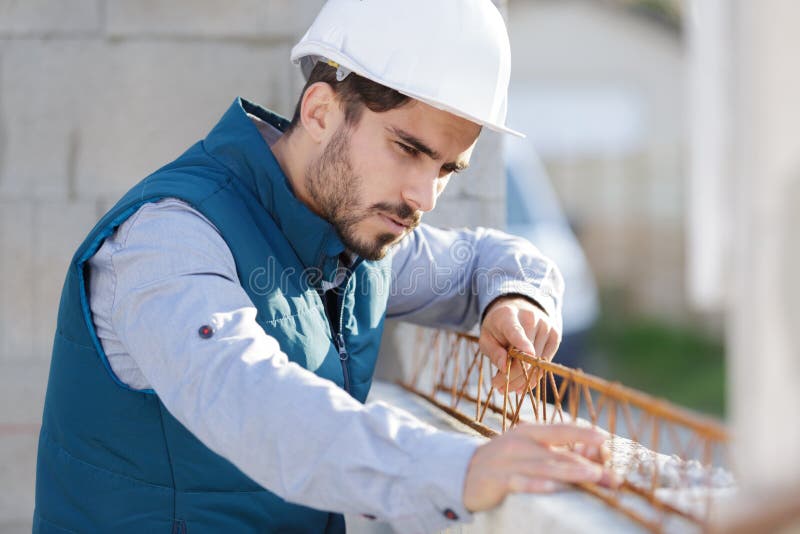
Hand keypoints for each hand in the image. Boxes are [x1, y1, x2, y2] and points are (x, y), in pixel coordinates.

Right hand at [463, 423, 617, 511]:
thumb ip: (558, 452)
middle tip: (612, 477)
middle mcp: (520, 443)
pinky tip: (553, 487)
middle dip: (588, 465)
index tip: (605, 440)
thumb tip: (596, 456)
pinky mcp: (497, 480)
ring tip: (593, 477)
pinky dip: (537, 484)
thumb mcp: (529, 450)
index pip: (561, 430)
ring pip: (544, 467)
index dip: (583, 434)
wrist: (464, 471)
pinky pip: (520, 482)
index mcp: (529, 432)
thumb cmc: (506, 461)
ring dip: (571, 472)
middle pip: (559, 453)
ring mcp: (508, 461)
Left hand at [479, 296, 559, 391]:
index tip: (528, 354)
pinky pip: (546, 364)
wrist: (517, 309)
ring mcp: (546, 327)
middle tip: (497, 386)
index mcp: (509, 316)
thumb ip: (493, 352)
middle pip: (526, 356)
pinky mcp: (555, 336)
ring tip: (508, 386)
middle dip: (512, 376)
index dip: (522, 343)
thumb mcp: (486, 337)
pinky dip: (534, 376)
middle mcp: (531, 318)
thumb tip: (504, 368)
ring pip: (537, 363)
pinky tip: (522, 383)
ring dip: (523, 379)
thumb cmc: (498, 327)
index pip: (516, 331)